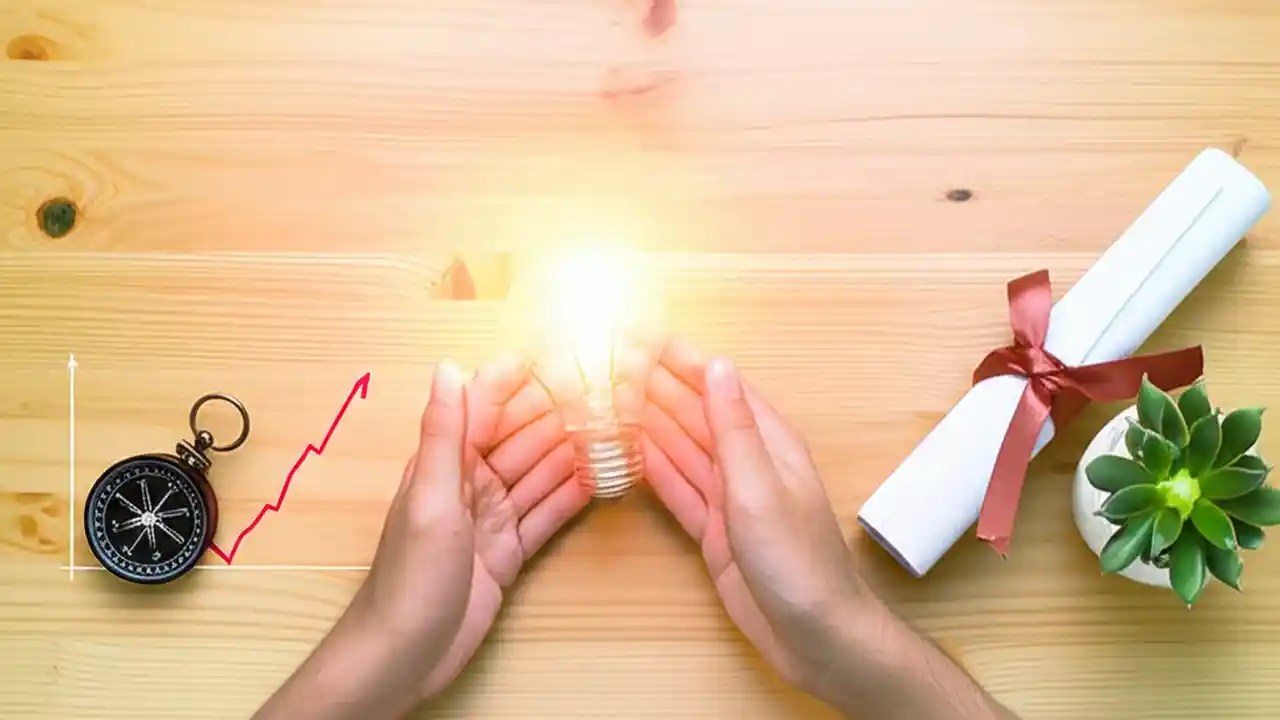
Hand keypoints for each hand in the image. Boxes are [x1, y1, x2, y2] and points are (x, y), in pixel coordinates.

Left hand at [257, 357, 590, 718]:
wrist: (405, 652)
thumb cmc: (410, 576)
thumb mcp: (430, 497)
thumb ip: (443, 433)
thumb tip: (448, 366)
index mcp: (446, 465)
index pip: (485, 409)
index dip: (518, 382)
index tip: (557, 354)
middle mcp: (471, 485)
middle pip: (521, 440)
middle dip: (558, 415)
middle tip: (606, 391)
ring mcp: (492, 519)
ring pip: (540, 475)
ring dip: (573, 453)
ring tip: (615, 428)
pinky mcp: (509, 552)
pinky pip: (546, 516)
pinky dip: (573, 498)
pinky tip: (602, 479)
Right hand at [639, 340, 866, 696]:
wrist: (816, 636)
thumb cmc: (798, 561)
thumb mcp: (761, 487)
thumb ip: (734, 428)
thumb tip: (718, 366)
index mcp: (769, 443)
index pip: (719, 386)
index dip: (682, 361)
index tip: (641, 337)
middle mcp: (748, 463)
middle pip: (695, 415)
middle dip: (656, 387)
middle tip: (609, 363)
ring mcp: (730, 498)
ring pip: (682, 450)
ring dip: (648, 424)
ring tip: (608, 397)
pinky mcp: (715, 531)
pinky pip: (678, 490)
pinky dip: (652, 470)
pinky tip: (627, 451)